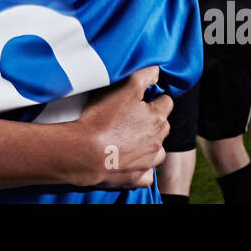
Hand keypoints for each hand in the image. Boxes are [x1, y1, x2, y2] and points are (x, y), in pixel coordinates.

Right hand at [70, 66, 170, 188]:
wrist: (84, 153)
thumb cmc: (103, 118)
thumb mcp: (125, 86)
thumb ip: (145, 75)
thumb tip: (157, 72)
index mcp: (158, 119)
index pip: (166, 102)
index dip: (153, 98)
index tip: (139, 98)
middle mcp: (158, 142)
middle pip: (162, 126)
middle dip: (150, 121)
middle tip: (127, 117)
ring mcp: (148, 162)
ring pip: (156, 151)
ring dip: (147, 145)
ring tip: (125, 139)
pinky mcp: (137, 178)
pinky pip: (145, 174)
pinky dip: (140, 168)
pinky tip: (127, 160)